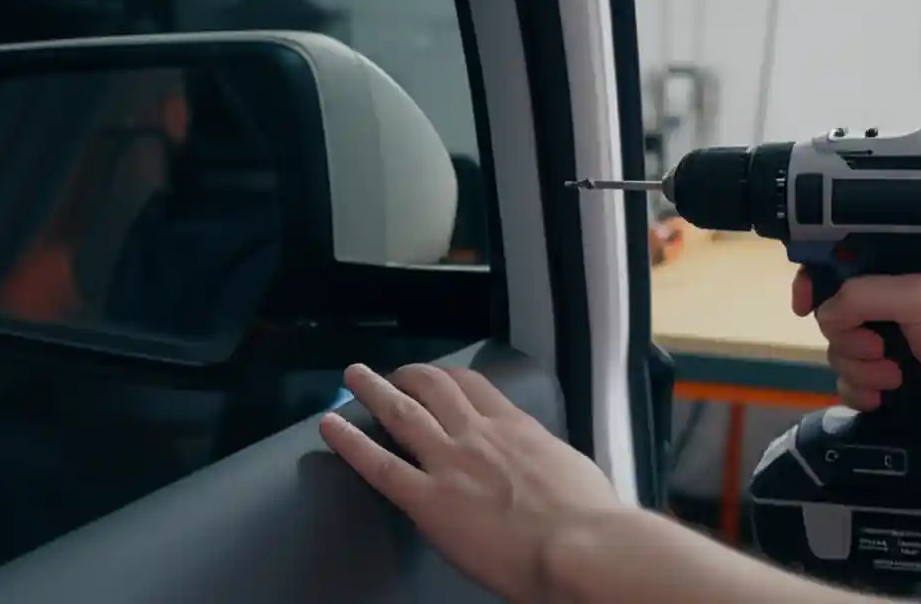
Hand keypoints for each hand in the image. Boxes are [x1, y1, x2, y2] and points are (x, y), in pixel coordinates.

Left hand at [319, 363, 628, 602]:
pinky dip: (349, 441)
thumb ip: (552, 465)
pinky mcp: (429, 500)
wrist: (581, 547)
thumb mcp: (577, 474)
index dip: (449, 379)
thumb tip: (554, 473)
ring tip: (353, 376)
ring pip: (401, 413)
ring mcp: (450, 463)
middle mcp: (479, 435)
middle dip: (410, 376)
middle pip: (434, 388)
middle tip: (393, 373)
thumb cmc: (592, 521)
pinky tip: (329, 426)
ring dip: (373, 389)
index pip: (474, 387)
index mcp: (517, 428)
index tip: (438, 377)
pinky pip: (378, 465)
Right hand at [791, 261, 920, 437]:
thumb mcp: (916, 297)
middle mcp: (892, 300)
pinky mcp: (886, 377)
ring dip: (861, 368)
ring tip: (894, 377)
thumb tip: (823, 316)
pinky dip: (861, 391)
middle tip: (878, 346)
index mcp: (903, 267)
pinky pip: (847, 382)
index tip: (805, 302)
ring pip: (838, 351)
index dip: (816, 280)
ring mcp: (888, 341)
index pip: (841, 262)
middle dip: (849, 337)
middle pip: (833, 313)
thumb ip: (860, 296)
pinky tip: (883, 397)